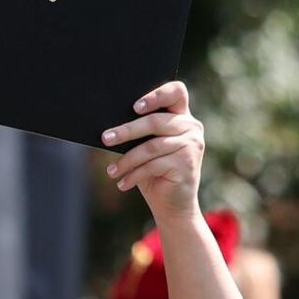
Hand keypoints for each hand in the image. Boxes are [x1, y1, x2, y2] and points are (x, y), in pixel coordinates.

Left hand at [100, 81, 204, 220]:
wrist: (173, 206)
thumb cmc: (156, 173)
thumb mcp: (147, 148)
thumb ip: (140, 133)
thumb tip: (111, 126)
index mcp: (182, 116)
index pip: (176, 92)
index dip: (156, 95)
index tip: (135, 107)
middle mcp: (191, 127)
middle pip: (155, 121)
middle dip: (127, 130)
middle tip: (105, 138)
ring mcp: (192, 145)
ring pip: (151, 146)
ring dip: (127, 160)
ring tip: (112, 170)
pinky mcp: (187, 164)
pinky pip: (153, 165)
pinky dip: (134, 175)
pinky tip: (122, 183)